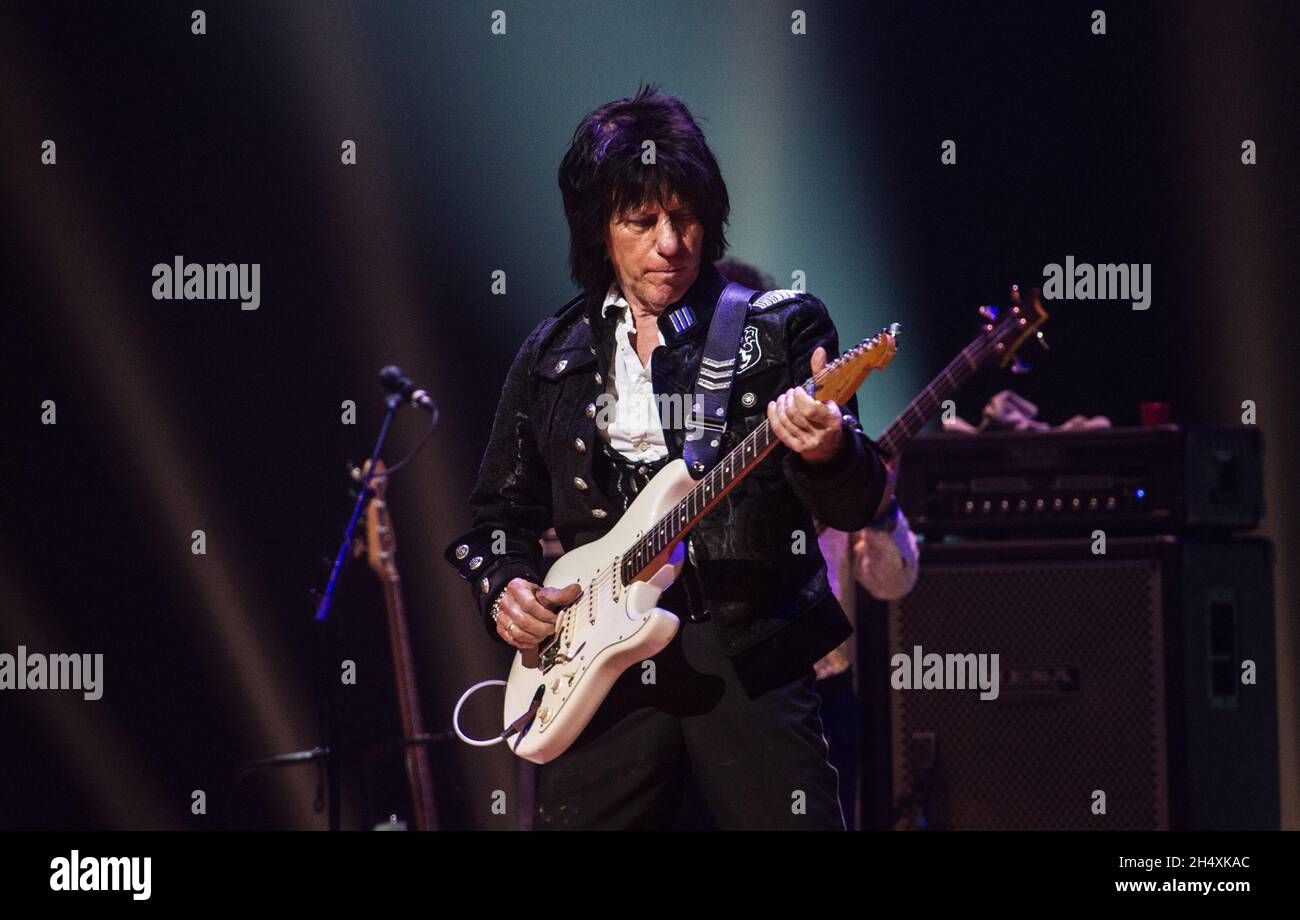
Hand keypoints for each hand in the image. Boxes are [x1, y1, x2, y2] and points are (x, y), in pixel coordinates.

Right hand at [495, 578, 582, 649]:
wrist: (520, 600)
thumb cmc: (534, 597)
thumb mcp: (546, 593)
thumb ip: (560, 594)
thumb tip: (575, 589)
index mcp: (516, 588)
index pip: (529, 605)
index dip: (544, 615)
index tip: (555, 619)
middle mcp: (506, 601)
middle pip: (523, 621)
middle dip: (541, 628)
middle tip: (552, 629)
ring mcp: (501, 615)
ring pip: (517, 632)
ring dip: (534, 637)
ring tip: (544, 636)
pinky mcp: (500, 627)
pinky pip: (512, 639)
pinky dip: (525, 643)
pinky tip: (534, 641)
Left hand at [768, 346, 843, 463]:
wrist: (830, 445)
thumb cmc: (828, 415)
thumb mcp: (829, 395)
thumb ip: (821, 373)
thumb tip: (819, 350)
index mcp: (832, 420)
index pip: (810, 409)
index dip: (799, 398)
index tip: (798, 390)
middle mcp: (821, 434)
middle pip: (795, 414)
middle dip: (788, 400)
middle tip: (789, 393)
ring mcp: (808, 442)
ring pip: (786, 421)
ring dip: (780, 406)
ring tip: (782, 398)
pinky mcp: (797, 448)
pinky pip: (780, 431)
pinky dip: (773, 416)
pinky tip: (773, 406)